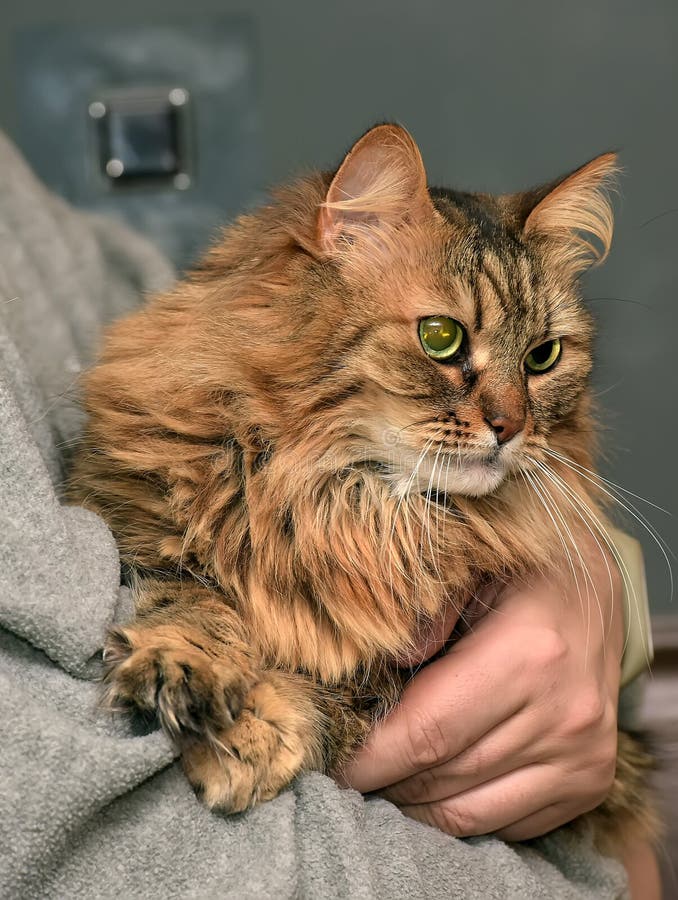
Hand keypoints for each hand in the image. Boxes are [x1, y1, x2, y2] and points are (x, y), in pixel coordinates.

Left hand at [339, 536, 623, 839]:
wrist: (596, 589)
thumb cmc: (523, 569)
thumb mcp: (472, 566)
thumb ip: (428, 611)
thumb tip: (387, 665)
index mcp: (528, 654)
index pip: (428, 731)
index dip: (371, 756)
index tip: (331, 758)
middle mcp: (562, 713)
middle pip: (444, 776)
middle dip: (385, 782)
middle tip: (346, 770)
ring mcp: (582, 754)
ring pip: (472, 812)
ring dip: (416, 807)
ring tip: (383, 782)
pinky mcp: (592, 780)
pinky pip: (509, 824)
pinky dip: (461, 815)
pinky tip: (432, 788)